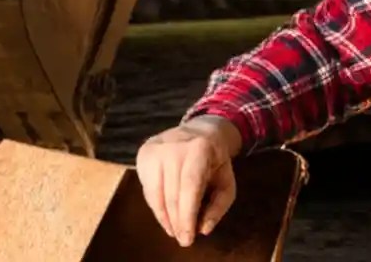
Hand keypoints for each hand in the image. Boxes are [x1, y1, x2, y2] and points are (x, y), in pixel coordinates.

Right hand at [135, 115, 241, 246]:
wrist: (200, 131)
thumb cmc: (215, 160)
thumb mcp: (226, 180)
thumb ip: (219, 205)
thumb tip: (204, 228)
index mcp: (200, 148)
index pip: (190, 187)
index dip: (187, 216)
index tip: (188, 238)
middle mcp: (174, 146)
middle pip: (172, 194)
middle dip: (177, 221)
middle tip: (183, 239)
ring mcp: (156, 148)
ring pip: (157, 194)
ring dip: (165, 218)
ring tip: (174, 230)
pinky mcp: (144, 154)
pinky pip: (147, 189)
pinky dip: (156, 207)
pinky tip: (165, 216)